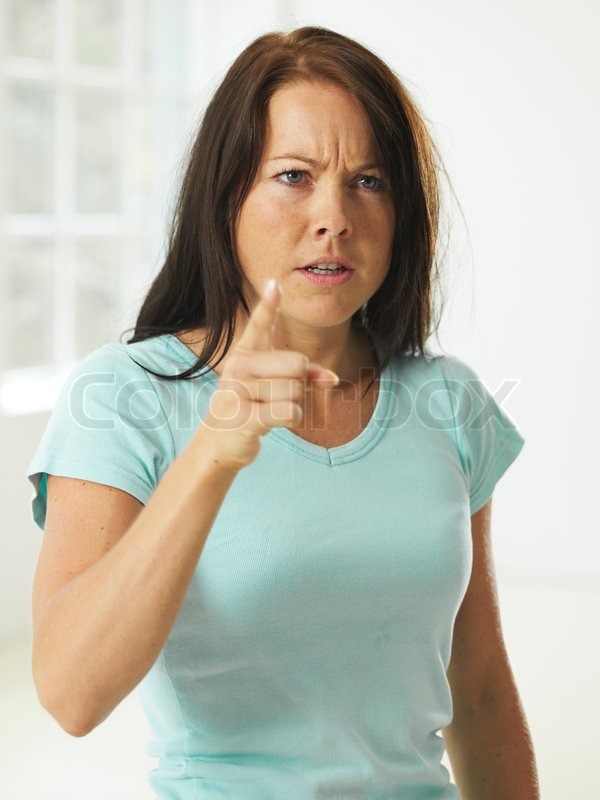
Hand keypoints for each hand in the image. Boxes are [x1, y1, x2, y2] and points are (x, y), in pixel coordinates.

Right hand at [201, 279, 338, 470]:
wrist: (220, 442)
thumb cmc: (253, 406)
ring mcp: (239, 391)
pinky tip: (276, 421)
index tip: (275, 283)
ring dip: (295, 404)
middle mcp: (239, 367)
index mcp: (245, 353)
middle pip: (297, 363)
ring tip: (271, 409)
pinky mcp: (245, 417)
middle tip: (279, 395)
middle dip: (300, 382)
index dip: (269, 304)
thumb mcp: (275, 385)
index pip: (259, 324)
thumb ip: (306, 375)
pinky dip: (294, 419)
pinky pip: (291, 411)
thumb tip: (333, 379)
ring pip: (296, 390)